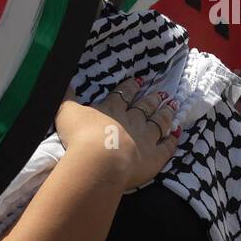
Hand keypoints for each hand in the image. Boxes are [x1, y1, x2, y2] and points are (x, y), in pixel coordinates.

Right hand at [55, 78, 178, 189]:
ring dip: (166, 115)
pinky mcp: (154, 157)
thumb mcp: (67, 112)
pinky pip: (167, 148)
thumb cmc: (80, 135)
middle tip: (162, 93)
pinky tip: (177, 135)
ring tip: (173, 107)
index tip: (138, 80)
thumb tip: (63, 80)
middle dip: (152, 99)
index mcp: (111, 110)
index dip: (130, 87)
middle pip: (144, 107)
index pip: (122, 95)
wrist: (99, 159)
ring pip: (159, 124)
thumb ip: (66, 96)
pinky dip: (173, 141)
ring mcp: (146, 139)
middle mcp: (132, 121)